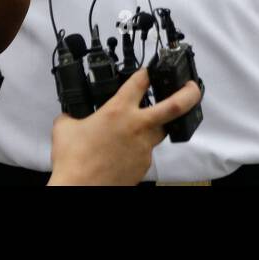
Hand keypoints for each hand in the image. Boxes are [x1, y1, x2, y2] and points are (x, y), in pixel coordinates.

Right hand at [47, 68, 202, 185]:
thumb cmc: (73, 161)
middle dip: (189, 94)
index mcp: (118, 110)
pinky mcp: (144, 165)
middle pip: (175, 106)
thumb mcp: (64, 127)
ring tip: (154, 120)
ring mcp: (144, 147)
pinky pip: (148, 151)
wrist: (80, 188)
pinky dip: (141, 147)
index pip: (140, 81)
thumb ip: (72, 114)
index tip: (148, 71)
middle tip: (193, 87)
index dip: (146, 72)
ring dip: (160, 124)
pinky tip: (127, 149)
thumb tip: (71, 114)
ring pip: (161, 130)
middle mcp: (136, 126)